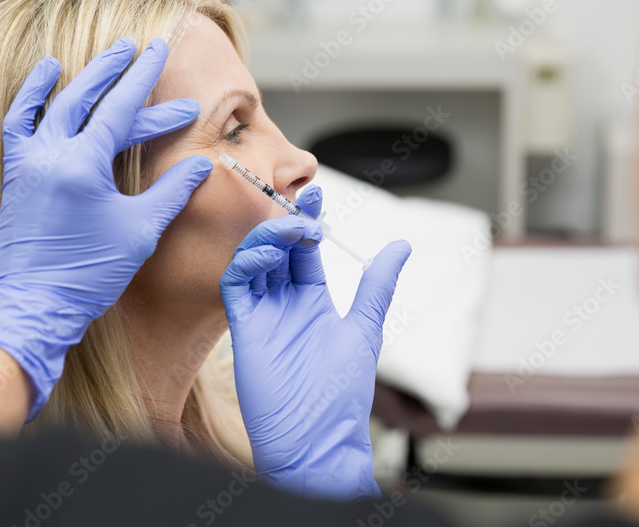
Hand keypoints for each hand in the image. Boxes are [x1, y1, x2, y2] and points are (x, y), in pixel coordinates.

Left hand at [0, 37, 212, 420]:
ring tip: (104, 54)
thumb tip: (203, 165)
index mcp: (83, 164)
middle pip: (88, 95)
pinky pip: (17, 122)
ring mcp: (28, 161)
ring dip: (82, 76)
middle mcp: (51, 153)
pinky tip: (44, 77)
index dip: (144, 78)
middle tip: (138, 46)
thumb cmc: (89, 272)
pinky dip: (31, 96)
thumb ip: (172, 192)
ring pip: (55, 103)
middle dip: (116, 69)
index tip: (160, 51)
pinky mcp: (15, 174)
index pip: (120, 108)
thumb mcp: (140, 230)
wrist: (33, 304)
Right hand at [220, 185, 411, 500]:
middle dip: (286, 222)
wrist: (317, 439)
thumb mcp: (365, 326)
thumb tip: (401, 245)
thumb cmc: (342, 393)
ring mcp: (261, 314)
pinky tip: (270, 254)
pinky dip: (248, 262)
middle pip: (276, 250)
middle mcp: (283, 304)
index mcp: (311, 302)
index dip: (307, 222)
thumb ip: (377, 284)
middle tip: (304, 205)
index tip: (317, 198)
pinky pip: (236, 284)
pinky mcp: (243, 327)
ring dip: (269, 237)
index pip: (303, 251)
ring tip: (294, 229)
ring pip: (253, 260)